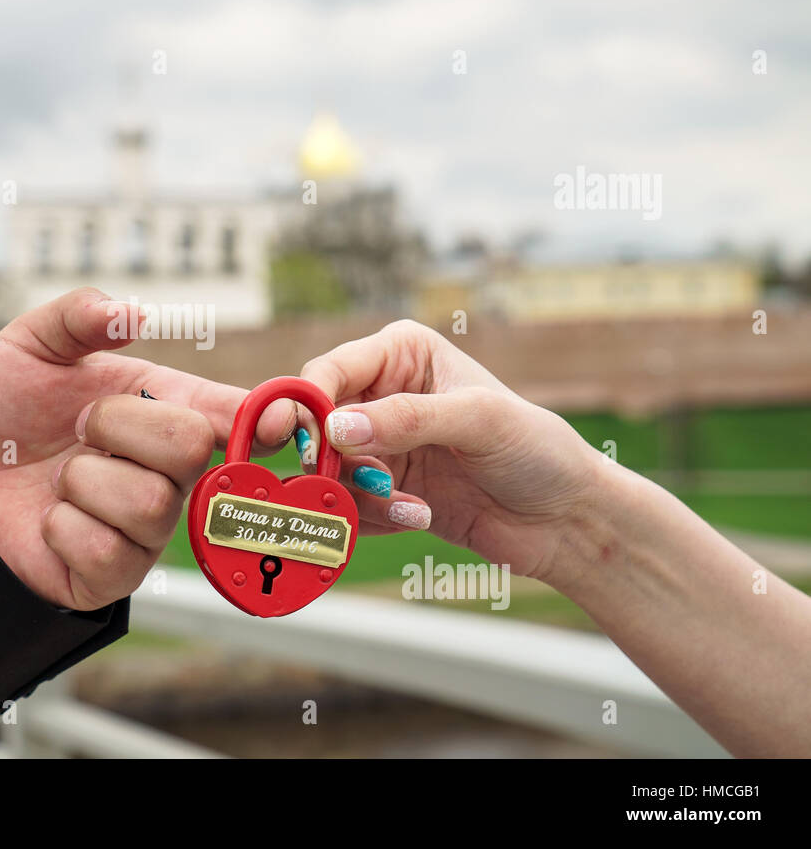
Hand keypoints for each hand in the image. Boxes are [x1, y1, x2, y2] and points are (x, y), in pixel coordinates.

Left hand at [0, 288, 295, 610]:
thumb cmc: (2, 409)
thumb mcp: (31, 346)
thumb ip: (79, 316)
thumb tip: (134, 314)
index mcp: (162, 409)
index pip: (232, 413)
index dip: (264, 417)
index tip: (279, 422)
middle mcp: (165, 472)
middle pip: (191, 449)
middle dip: (122, 425)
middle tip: (80, 425)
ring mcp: (143, 527)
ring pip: (150, 504)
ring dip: (84, 480)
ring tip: (58, 476)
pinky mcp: (111, 576)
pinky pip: (109, 552)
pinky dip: (63, 527)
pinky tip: (48, 519)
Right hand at [299, 319, 605, 579]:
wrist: (564, 519)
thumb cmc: (537, 450)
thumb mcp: (479, 420)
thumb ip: (407, 418)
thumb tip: (335, 428)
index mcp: (400, 354)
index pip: (329, 370)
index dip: (309, 403)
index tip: (312, 443)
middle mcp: (379, 394)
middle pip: (312, 422)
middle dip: (330, 459)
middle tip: (363, 482)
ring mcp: (377, 445)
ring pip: (324, 471)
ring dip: (358, 495)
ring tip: (412, 506)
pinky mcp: (380, 489)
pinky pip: (344, 505)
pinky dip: (370, 518)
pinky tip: (417, 517)